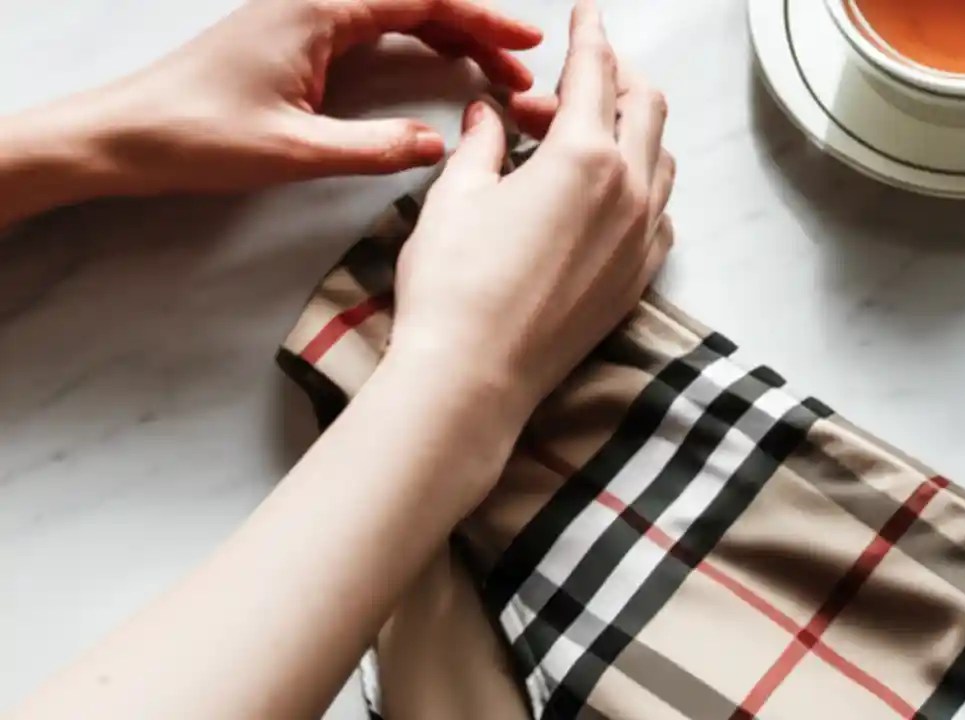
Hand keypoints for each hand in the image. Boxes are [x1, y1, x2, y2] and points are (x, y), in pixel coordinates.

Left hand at [76, 0, 541, 194]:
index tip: (526, 42)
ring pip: (396, 8)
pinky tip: (436, 61)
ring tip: (493, 68)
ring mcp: (301, 13)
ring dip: (448, 31)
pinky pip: (372, 22)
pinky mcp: (293, 34)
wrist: (124, 134)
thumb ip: (374, 148)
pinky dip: (415, 37)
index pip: (420, 0)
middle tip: (522, 66)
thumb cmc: (197, 137)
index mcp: (317, 9)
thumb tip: (439, 144)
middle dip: (475, 26)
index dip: (481, 19)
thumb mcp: (295, 152)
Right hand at [390, 0, 673, 420]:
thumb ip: (481, 145)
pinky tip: (602, 195)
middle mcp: (630, 193)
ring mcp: (643, 239)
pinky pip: (662, 213)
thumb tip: (486, 116)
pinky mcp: (640, 278)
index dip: (589, 34)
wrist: (475, 379)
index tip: (586, 13)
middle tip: (570, 82)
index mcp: (584, 158)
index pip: (596, 73)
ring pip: (663, 158)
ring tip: (574, 141)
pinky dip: (642, 187)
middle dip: (614, 78)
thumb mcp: (456, 198)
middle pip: (646, 107)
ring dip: (628, 133)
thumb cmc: (455, 287)